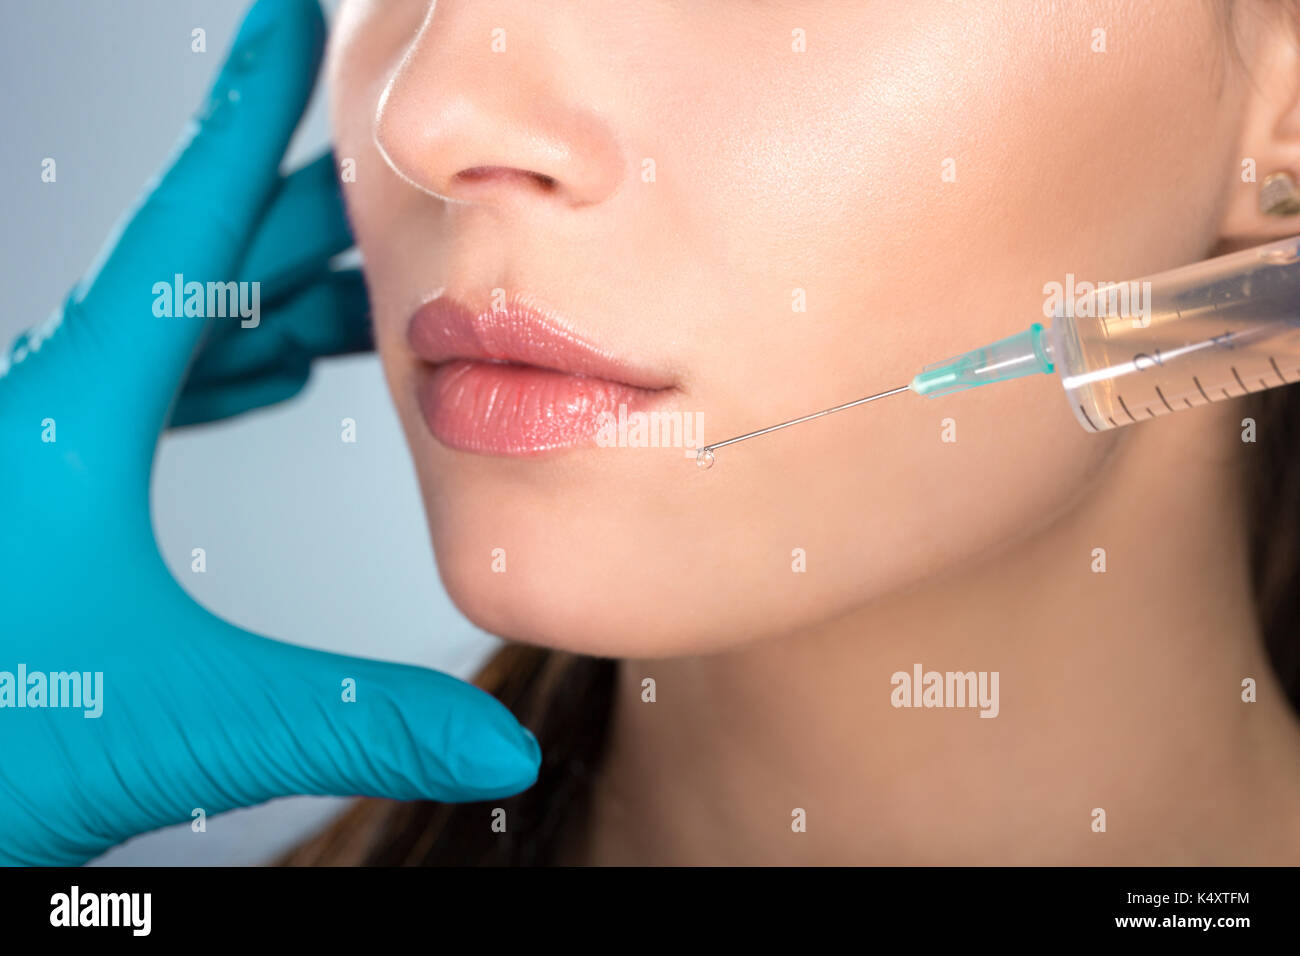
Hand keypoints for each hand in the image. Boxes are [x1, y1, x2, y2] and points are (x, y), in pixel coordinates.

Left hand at [0, 0, 538, 866]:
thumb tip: (505, 760)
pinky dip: (209, 368)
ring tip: (353, 288)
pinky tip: (252, 378)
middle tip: (391, 190)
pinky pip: (132, 390)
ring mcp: (29, 449)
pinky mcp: (26, 493)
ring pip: (163, 332)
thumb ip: (359, 725)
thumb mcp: (184, 724)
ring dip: (266, 301)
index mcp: (73, 415)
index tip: (291, 17)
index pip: (186, 233)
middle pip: (194, 273)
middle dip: (305, 225)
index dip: (252, 120)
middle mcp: (42, 409)